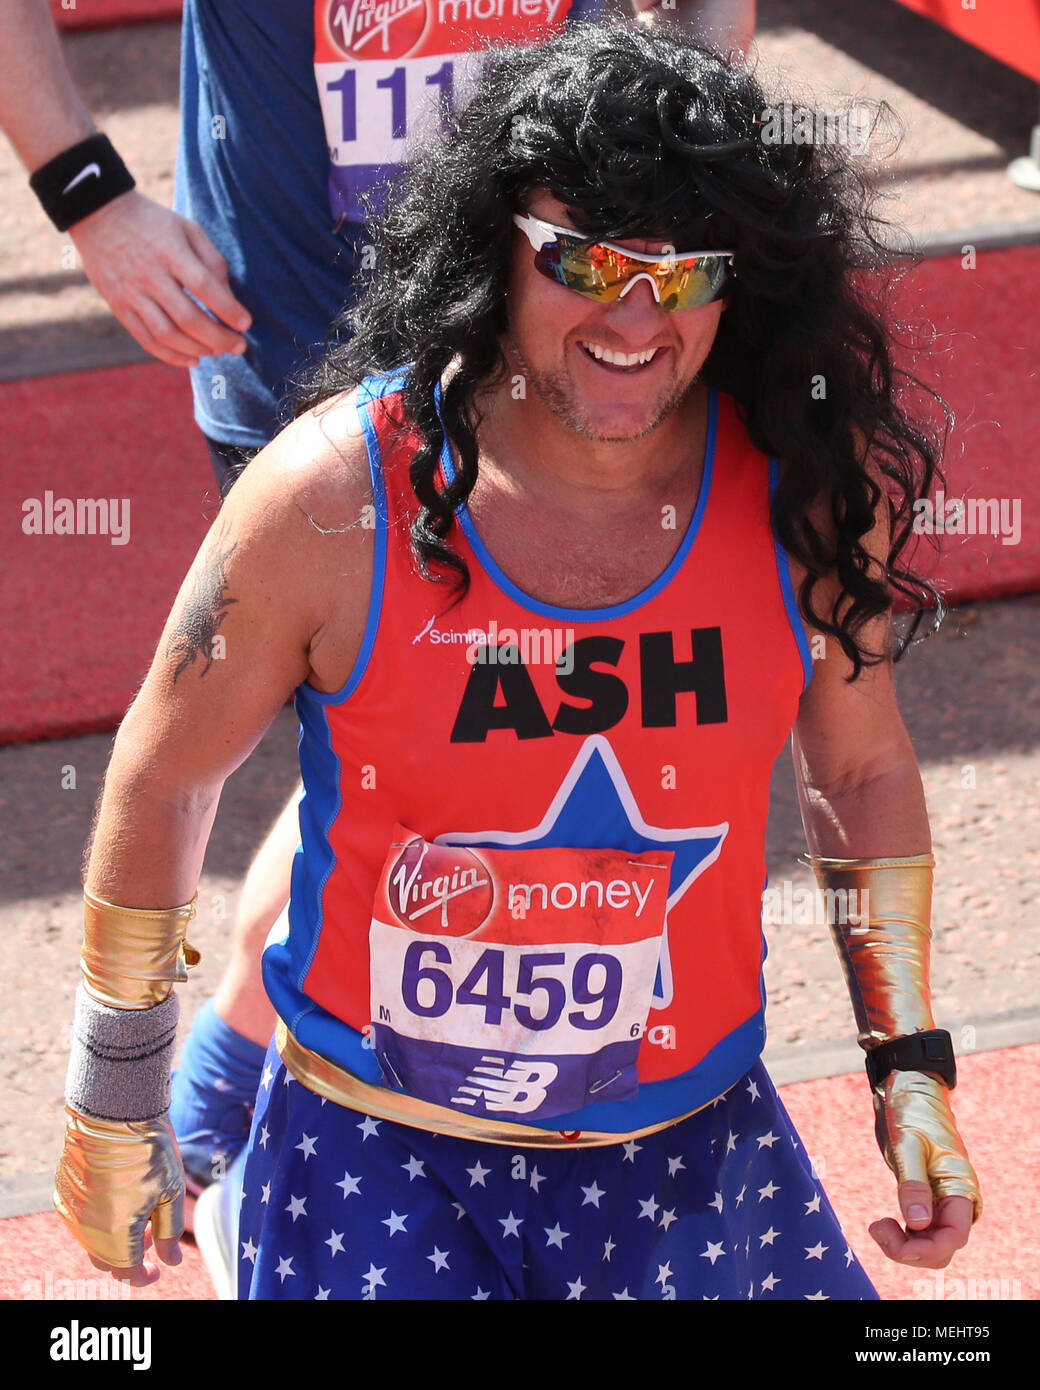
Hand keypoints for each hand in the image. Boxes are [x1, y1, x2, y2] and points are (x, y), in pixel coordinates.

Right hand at [54, 1106, 184, 1286]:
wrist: (116, 1109)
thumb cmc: (150, 1150)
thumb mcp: (171, 1192)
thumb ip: (168, 1233)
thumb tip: (171, 1262)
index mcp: (115, 1234)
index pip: (127, 1272)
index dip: (144, 1276)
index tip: (159, 1271)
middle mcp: (86, 1229)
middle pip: (106, 1260)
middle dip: (130, 1256)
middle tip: (152, 1235)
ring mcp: (70, 1210)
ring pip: (91, 1241)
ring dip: (114, 1238)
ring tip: (140, 1209)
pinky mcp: (62, 1192)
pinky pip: (79, 1219)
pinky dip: (99, 1219)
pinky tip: (119, 1195)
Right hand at [69, 190, 251, 367]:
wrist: (97, 214)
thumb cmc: (153, 223)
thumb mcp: (187, 228)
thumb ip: (211, 261)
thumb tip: (228, 299)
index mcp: (169, 252)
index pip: (204, 287)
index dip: (228, 309)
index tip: (246, 324)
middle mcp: (149, 275)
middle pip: (188, 318)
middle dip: (219, 338)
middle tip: (239, 346)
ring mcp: (130, 294)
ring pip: (168, 335)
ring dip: (198, 350)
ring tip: (217, 351)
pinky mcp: (118, 307)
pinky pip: (147, 340)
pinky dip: (172, 356)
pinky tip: (193, 359)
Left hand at [868, 1070, 980, 1267]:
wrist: (906, 1087)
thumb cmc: (910, 1110)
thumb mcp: (908, 1145)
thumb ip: (913, 1184)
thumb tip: (918, 1225)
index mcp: (958, 1186)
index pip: (953, 1236)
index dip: (927, 1248)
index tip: (892, 1237)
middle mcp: (953, 1198)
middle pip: (942, 1248)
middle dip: (911, 1251)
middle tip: (876, 1227)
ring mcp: (939, 1200)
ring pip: (930, 1244)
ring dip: (904, 1247)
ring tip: (876, 1226)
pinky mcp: (923, 1197)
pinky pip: (919, 1231)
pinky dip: (901, 1236)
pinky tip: (881, 1224)